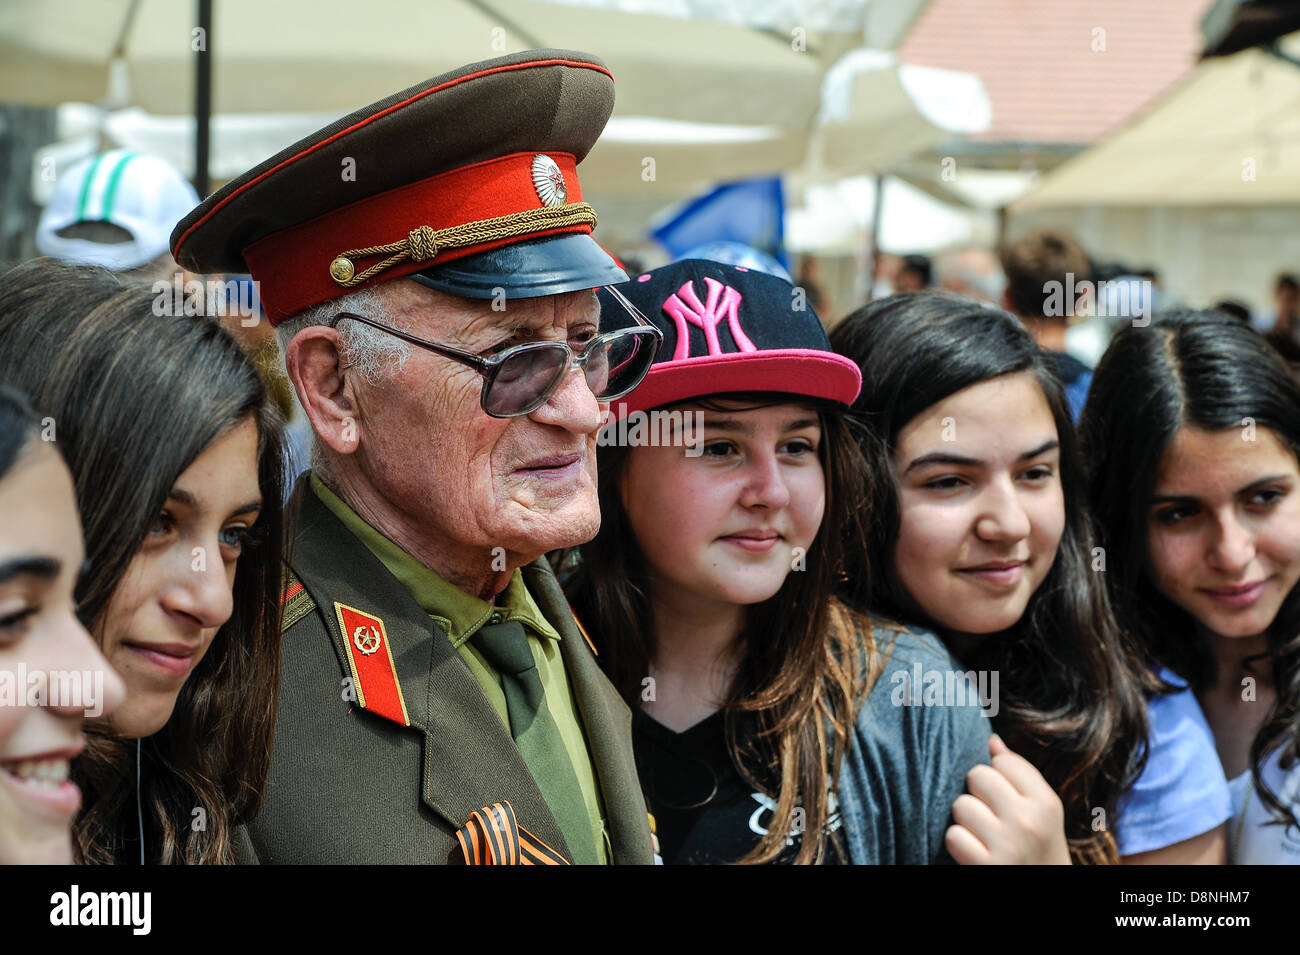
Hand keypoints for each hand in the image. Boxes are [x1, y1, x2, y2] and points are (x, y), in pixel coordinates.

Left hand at [945, 734, 1071, 864]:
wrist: (1047, 892)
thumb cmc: (1038, 846)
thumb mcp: (1042, 811)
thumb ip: (1020, 774)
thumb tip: (993, 740)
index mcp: (1047, 802)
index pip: (1001, 761)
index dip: (997, 777)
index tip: (1005, 798)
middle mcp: (1029, 821)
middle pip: (977, 775)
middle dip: (978, 794)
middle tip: (991, 816)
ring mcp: (1008, 844)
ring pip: (961, 804)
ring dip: (966, 820)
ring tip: (983, 834)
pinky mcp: (987, 866)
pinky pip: (953, 835)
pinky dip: (959, 844)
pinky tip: (975, 851)